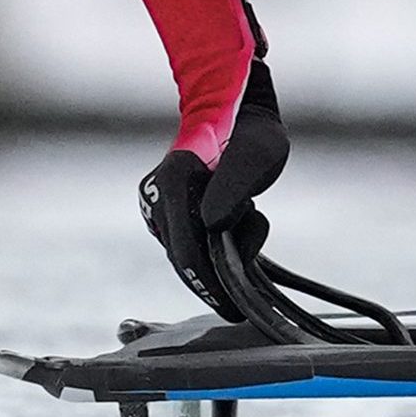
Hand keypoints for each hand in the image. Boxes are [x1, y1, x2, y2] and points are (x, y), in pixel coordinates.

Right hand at [139, 59, 289, 319]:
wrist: (236, 106)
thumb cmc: (251, 128)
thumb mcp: (258, 156)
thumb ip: (235, 190)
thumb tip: (213, 227)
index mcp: (173, 182)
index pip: (186, 252)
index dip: (210, 285)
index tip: (232, 310)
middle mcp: (157, 196)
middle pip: (185, 257)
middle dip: (221, 271)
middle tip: (247, 288)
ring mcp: (160, 204)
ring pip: (191, 250)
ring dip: (226, 247)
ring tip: (252, 213)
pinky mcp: (170, 209)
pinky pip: (193, 240)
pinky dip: (221, 241)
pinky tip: (243, 215)